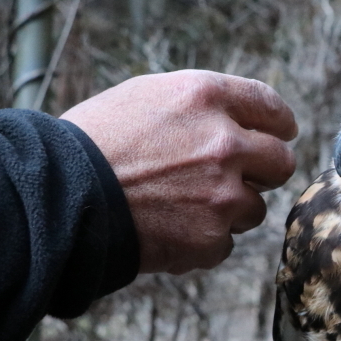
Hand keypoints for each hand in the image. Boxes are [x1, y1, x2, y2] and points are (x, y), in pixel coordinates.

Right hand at [60, 70, 297, 273]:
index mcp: (205, 97)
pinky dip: (202, 241)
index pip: (271, 107)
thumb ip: (201, 107)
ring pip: (254, 208)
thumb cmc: (94, 144)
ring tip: (180, 206)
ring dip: (228, 210)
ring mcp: (222, 196)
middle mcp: (223, 144)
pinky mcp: (211, 239)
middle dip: (264, 170)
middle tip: (240, 177)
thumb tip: (241, 124)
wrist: (60, 198)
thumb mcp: (146, 97)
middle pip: (280, 162)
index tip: (280, 134)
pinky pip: (225, 243)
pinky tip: (167, 229)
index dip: (279, 124)